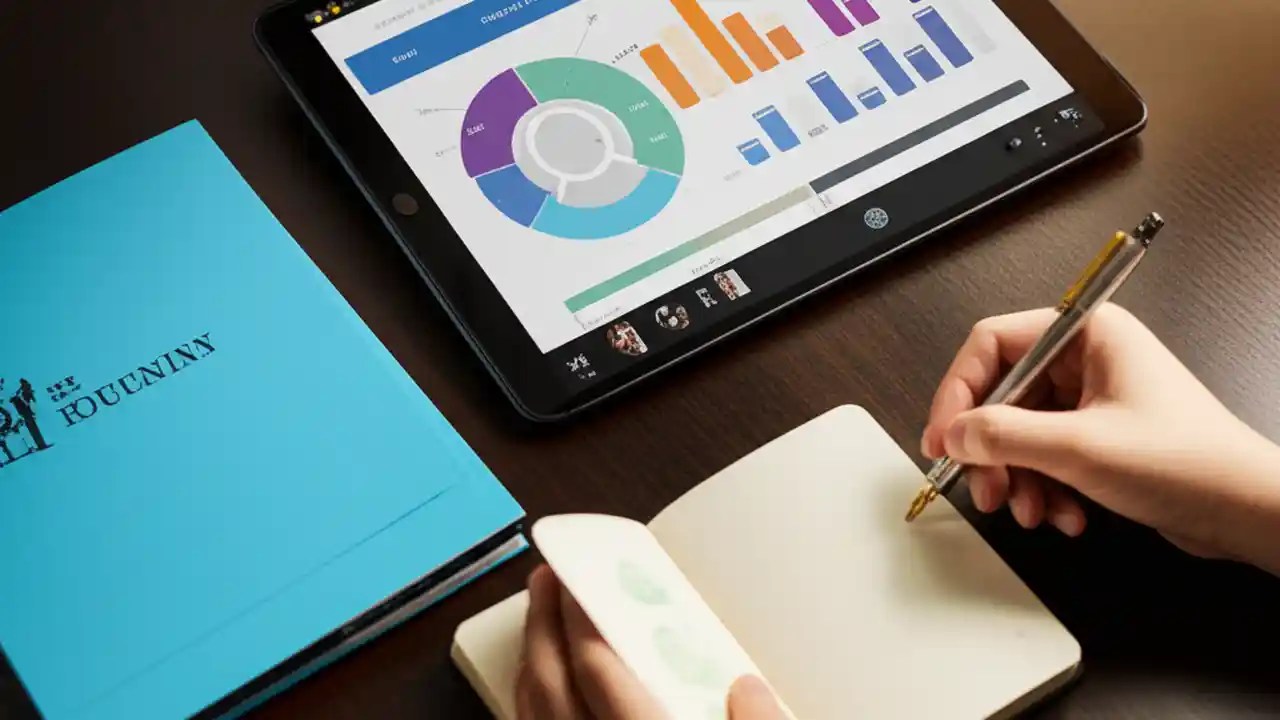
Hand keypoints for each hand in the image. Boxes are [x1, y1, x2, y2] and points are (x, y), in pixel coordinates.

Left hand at [516, 565, 784, 719]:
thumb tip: (748, 685)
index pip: (598, 672)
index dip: (582, 618)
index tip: (577, 577)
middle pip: (551, 684)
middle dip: (544, 624)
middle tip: (549, 576)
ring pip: (534, 709)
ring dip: (533, 658)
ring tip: (542, 617)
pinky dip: (532, 700)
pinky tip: (544, 685)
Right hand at [920, 304, 1279, 572]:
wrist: (1247, 511)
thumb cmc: (1187, 463)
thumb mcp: (1078, 449)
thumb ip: (1003, 436)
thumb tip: (954, 433)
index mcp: (1087, 332)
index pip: (992, 343)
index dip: (959, 391)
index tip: (944, 437)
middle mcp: (1087, 357)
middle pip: (1002, 394)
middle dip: (990, 449)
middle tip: (983, 488)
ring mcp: (1093, 398)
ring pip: (1020, 431)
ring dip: (1017, 477)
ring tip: (1030, 511)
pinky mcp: (1099, 436)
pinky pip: (1045, 455)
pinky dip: (1045, 488)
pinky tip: (1065, 515)